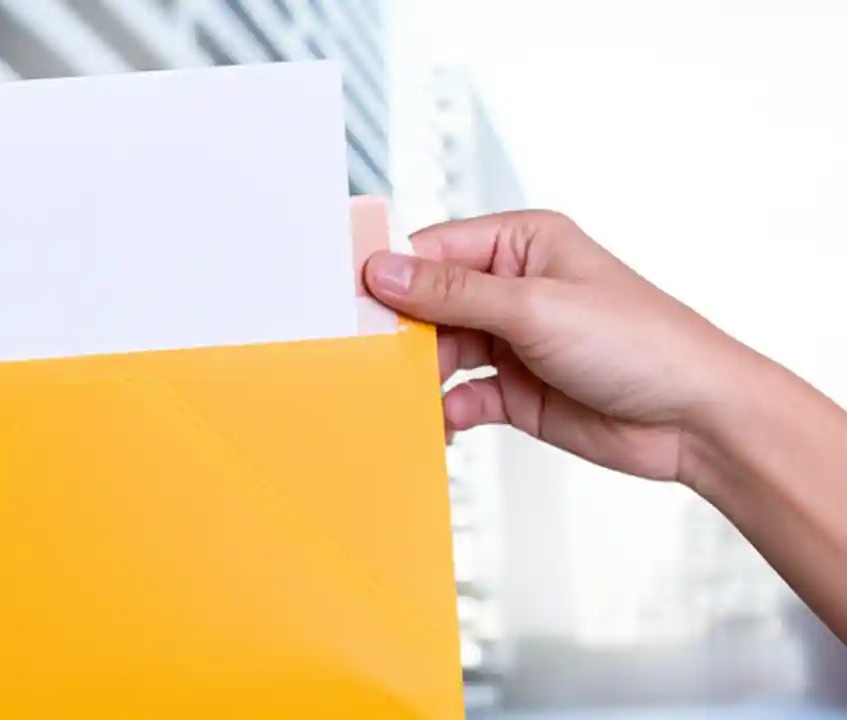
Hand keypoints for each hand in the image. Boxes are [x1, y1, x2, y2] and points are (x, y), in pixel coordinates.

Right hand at [365, 210, 746, 483]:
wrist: (696, 420)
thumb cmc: (637, 342)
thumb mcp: (535, 307)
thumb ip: (452, 293)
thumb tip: (382, 270)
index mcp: (520, 245)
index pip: (434, 249)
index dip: (390, 273)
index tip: (346, 298)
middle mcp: (511, 288)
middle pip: (429, 304)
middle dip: (400, 331)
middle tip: (362, 355)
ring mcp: (511, 341)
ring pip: (438, 353)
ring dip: (418, 375)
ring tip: (396, 396)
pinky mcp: (514, 391)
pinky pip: (460, 395)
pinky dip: (444, 410)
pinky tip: (440, 424)